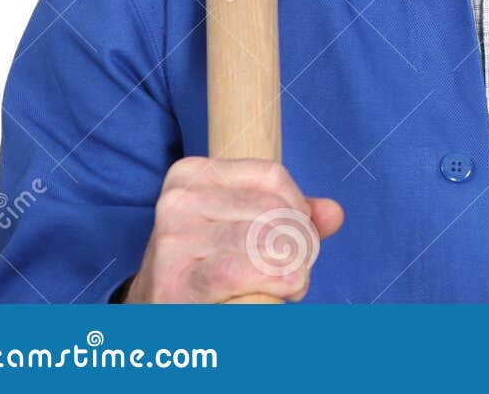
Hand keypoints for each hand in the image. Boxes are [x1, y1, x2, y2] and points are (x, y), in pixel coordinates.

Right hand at [124, 157, 343, 303]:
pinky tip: (283, 291)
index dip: (298, 208)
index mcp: (192, 175)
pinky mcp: (174, 283)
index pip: (272, 175)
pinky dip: (275, 282)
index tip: (294, 235)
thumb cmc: (208, 265)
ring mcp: (172, 241)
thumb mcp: (245, 226)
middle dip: (301, 242)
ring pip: (265, 239)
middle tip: (294, 268)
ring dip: (294, 267)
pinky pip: (240, 271)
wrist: (155, 314)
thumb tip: (333, 213)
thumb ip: (294, 214)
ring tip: (288, 282)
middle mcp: (178, 201)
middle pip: (274, 209)